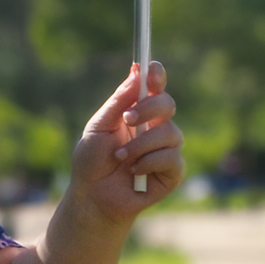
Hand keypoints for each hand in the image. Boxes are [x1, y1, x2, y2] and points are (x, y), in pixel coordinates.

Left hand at [69, 61, 184, 224]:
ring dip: (141, 145)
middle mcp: (155, 128)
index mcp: (138, 114)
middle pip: (168, 105)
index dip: (156, 76)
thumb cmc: (92, 161)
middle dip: (149, 109)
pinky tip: (133, 171)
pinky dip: (149, 162)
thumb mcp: (99, 126)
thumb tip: (136, 71)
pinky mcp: (172, 172)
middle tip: (128, 119)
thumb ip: (118, 101)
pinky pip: (172, 158)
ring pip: (170, 133)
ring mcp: (166, 150)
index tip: (151, 67)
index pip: (154, 89)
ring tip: (120, 157)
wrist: (92, 196)